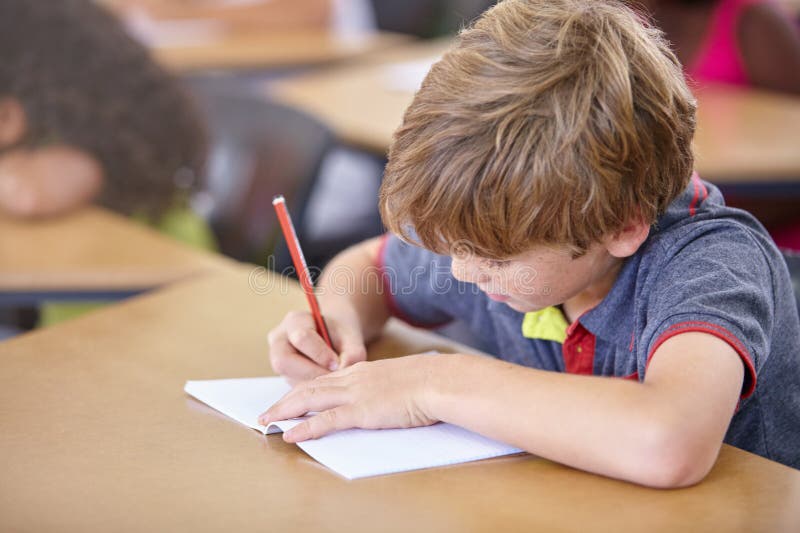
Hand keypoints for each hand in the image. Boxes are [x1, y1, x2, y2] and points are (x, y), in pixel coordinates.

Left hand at [258, 354, 440, 441]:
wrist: (439, 381)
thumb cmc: (430, 382)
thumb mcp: (403, 380)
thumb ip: (389, 386)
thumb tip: (389, 396)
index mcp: (363, 370)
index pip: (325, 380)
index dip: (304, 390)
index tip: (290, 399)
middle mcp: (353, 378)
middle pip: (310, 387)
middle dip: (285, 400)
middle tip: (267, 411)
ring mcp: (355, 393)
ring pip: (310, 400)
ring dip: (285, 411)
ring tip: (267, 421)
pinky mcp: (361, 411)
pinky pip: (326, 420)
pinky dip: (305, 428)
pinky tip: (290, 434)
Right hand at [267, 310, 366, 384]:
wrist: (335, 337)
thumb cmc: (341, 334)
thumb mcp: (351, 338)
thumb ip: (352, 352)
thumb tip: (344, 370)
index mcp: (295, 321)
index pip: (301, 338)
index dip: (319, 353)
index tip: (337, 363)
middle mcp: (279, 340)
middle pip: (283, 361)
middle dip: (310, 372)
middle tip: (332, 377)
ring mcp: (278, 359)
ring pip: (287, 378)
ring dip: (311, 384)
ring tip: (332, 382)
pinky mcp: (284, 376)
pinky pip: (292, 387)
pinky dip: (310, 391)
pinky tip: (326, 387)